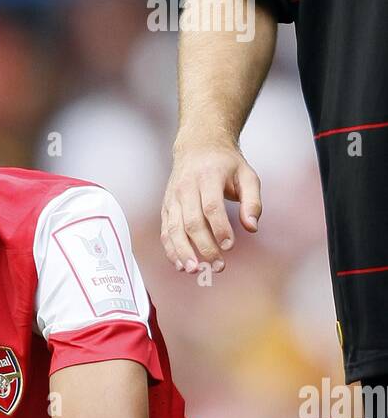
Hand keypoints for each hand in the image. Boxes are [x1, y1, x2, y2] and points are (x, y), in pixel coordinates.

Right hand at [162, 140, 260, 273]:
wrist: (198, 146)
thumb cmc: (226, 164)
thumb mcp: (247, 175)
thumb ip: (253, 201)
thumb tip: (252, 228)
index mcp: (208, 176)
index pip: (211, 206)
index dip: (219, 228)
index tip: (230, 246)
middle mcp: (186, 187)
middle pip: (192, 222)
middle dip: (204, 246)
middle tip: (218, 266)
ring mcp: (173, 198)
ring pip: (174, 229)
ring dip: (183, 252)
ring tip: (194, 271)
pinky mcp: (166, 208)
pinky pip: (165, 232)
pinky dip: (171, 250)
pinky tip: (181, 265)